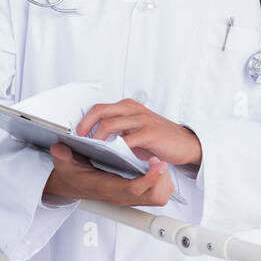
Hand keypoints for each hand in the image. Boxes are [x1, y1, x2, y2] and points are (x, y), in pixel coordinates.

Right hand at [44, 143, 173, 206]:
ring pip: (159, 197)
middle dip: (162, 180)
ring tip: (158, 165)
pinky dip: (162, 183)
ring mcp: (129, 197)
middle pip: (154, 197)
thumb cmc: (73, 175)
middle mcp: (120, 195)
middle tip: (159, 162)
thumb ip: (62, 156)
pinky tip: (155, 170)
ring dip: (164, 182)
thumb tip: (59, 148)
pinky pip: (158, 195)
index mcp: (106, 188)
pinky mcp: (135, 195)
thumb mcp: (64, 164)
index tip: (157, 163)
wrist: (72, 185)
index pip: (133, 189)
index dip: (149, 178)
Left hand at [75, 99, 202, 166]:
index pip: (99, 108)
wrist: (186, 144)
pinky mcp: (150, 133)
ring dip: (96, 138)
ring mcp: (142, 120)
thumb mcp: (134, 131)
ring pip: (110, 124)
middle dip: (85, 126)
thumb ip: (117, 131)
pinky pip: (127, 139)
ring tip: (90, 148)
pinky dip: (115, 147)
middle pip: (100, 111)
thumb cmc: (158, 139)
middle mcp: (134, 109)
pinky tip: (110, 154)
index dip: (84, 120)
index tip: (75, 133)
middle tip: (78, 140)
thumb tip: (92, 139)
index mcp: (128, 107)